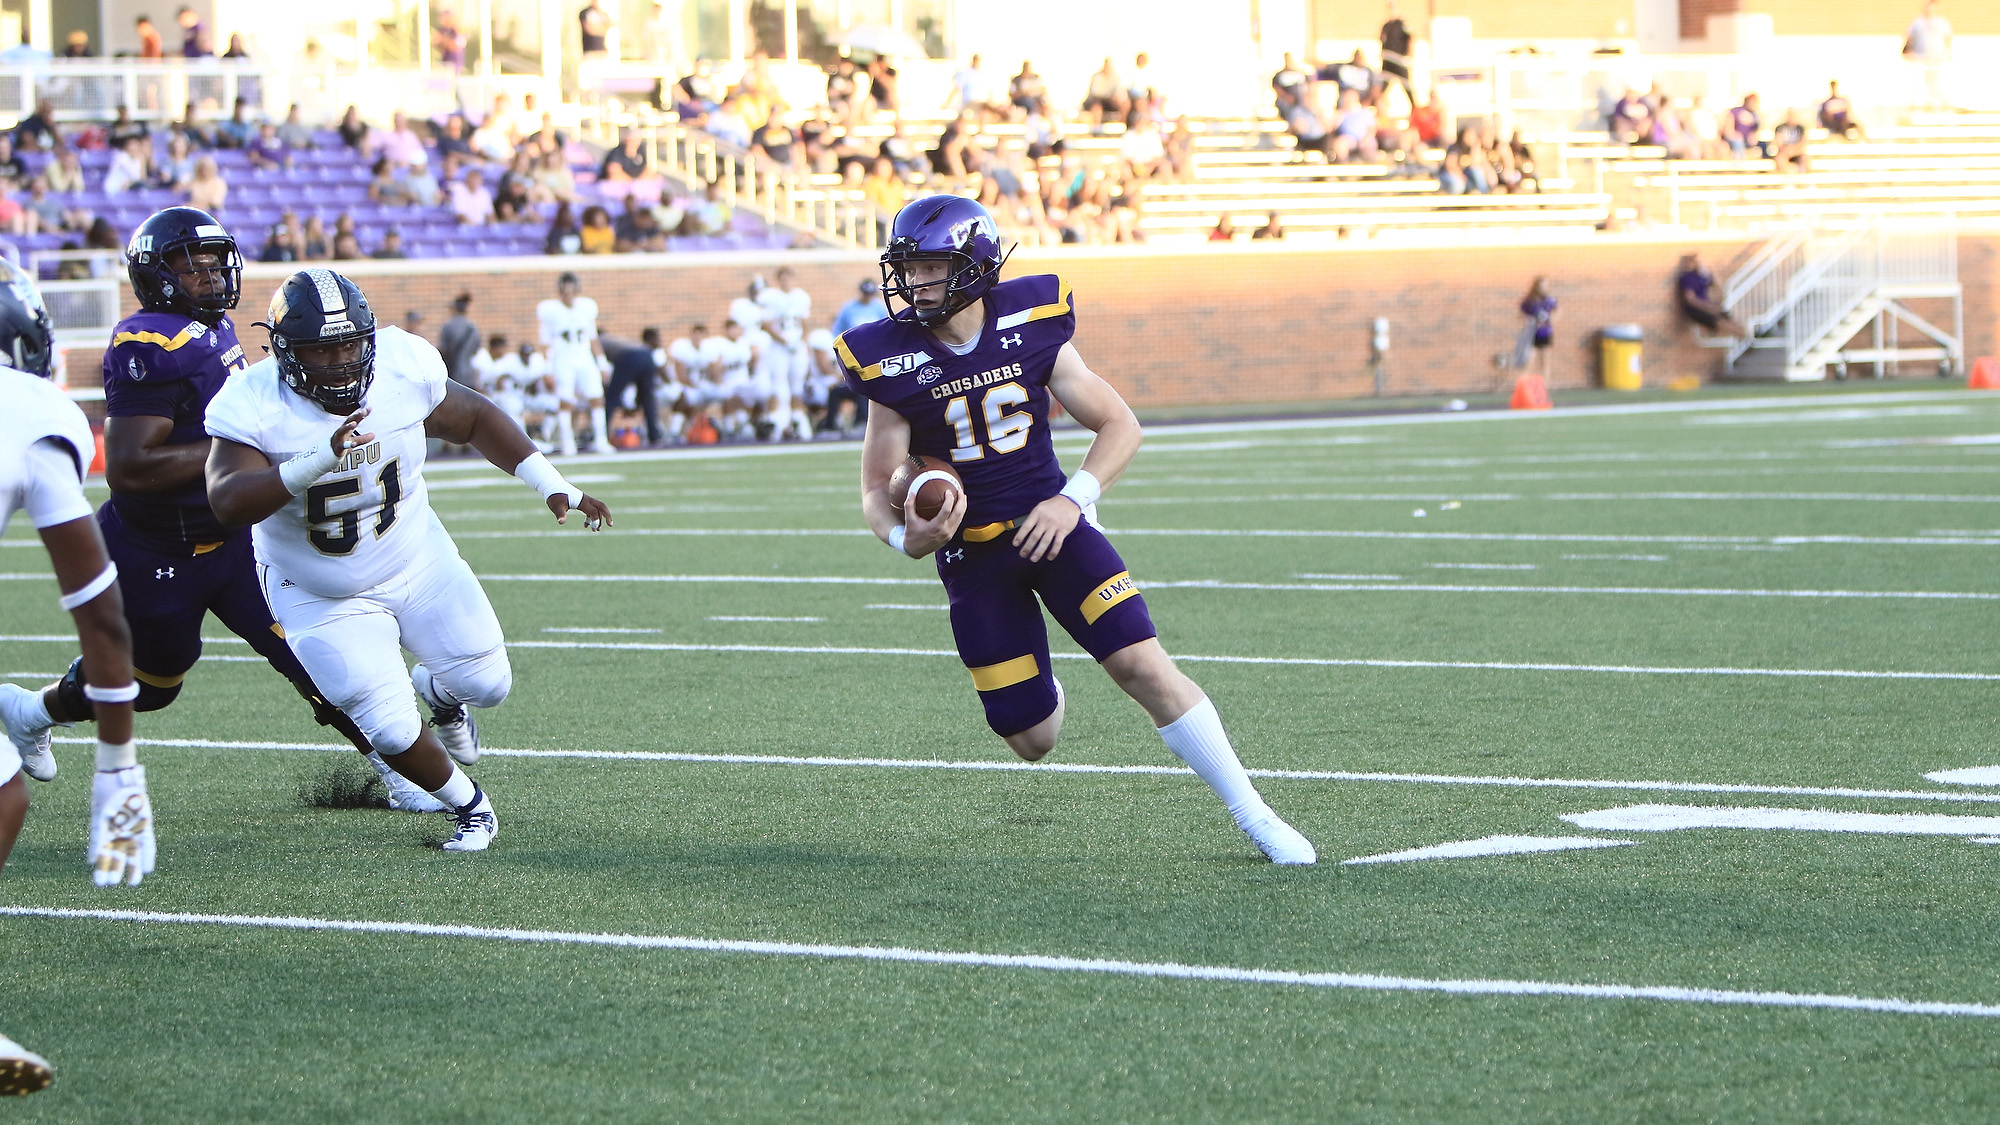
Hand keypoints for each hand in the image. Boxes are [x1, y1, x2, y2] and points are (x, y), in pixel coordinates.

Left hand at [89, 766, 155, 887]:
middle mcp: (129, 827)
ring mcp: (115, 826)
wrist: (114, 772)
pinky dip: (95, 851)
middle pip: (129, 851)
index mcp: (143, 821)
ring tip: (104, 883)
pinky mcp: (100, 823)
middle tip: (130, 885)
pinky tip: (91, 863)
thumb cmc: (128, 777)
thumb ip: (136, 784)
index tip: (148, 871)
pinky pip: (97, 840)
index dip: (148, 857)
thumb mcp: (135, 783)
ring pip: (112, 850)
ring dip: (108, 866)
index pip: (147, 843)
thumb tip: (136, 776)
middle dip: (128, 868)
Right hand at [328, 407, 372, 455]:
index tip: (370, 408)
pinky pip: (342, 445)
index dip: (362, 414)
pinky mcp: (338, 447)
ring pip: (342, 430)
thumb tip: (374, 435)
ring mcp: (339, 438)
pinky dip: (347, 444)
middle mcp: (342, 431)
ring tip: (354, 423)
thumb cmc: (342, 444)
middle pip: (348, 421)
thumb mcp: (355, 441)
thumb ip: (364, 438)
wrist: (331, 453)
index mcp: (347, 428)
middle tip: (362, 411)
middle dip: (355, 416)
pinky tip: (353, 443)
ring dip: (348, 426)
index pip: (355, 419)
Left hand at [550, 492, 612, 531]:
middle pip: (601, 506)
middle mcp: (585, 499)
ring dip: (598, 519)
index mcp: (581, 501)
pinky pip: (590, 509)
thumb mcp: (556, 506)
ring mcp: (584, 500)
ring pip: (596, 509)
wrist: (552, 486)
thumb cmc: (554, 496)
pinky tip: (586, 525)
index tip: (594, 529)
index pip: (593, 511)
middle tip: (610, 525)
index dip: (596, 521)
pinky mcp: (581, 502)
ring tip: (595, 530)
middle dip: (607, 515)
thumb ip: (560, 514)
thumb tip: (561, 522)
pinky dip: (591, 517)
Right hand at [901, 486, 965, 557]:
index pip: (947, 510)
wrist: (915, 551)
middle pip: (958, 513)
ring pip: (960, 518)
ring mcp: (949, 534)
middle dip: (961, 501)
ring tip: (962, 496)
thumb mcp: (909, 520)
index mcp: (936, 526)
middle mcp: (945, 531)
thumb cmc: (912, 535)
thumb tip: (911, 491)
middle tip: (960, 490)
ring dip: (963, 506)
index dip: (949, 499)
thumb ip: (909, 505)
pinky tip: (959, 507)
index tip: (948, 491)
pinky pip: (958, 523)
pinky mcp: (950, 537)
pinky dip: (960, 514)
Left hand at [1016, 495, 1082, 561]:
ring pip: (1045, 541)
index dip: (1020, 536)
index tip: (1015, 544)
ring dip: (1038, 552)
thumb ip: (1033, 518)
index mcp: (1037, 513)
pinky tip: (1049, 557)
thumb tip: (1023, 532)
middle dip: (1027, 547)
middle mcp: (1045, 520)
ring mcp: (1055, 526)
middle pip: (1034, 536)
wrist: (1070, 501)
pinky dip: (1053, 552)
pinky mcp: (1063, 530)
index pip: (1026, 527)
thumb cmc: (1052, 505)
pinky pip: (1057, 543)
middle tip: (1023, 555)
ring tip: (1033, 559)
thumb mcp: (1040, 507)